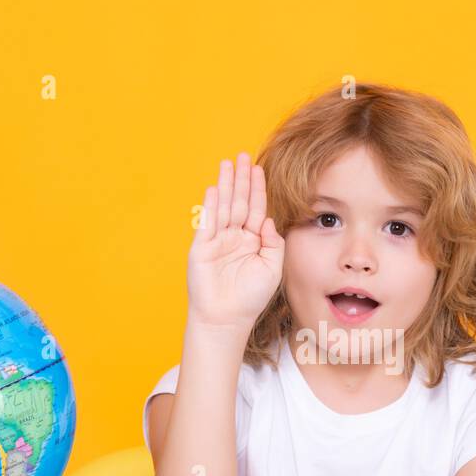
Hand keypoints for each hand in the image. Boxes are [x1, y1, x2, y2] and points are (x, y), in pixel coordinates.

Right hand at [187, 152, 284, 331]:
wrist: (227, 319)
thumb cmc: (251, 297)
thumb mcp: (273, 267)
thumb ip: (273, 242)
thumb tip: (267, 220)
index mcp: (252, 241)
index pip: (256, 208)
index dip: (257, 189)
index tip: (258, 169)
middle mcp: (234, 237)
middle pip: (239, 202)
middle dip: (241, 179)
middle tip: (242, 156)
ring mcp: (217, 241)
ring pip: (223, 207)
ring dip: (226, 185)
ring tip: (227, 163)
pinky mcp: (201, 248)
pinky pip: (207, 222)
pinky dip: (211, 205)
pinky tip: (215, 189)